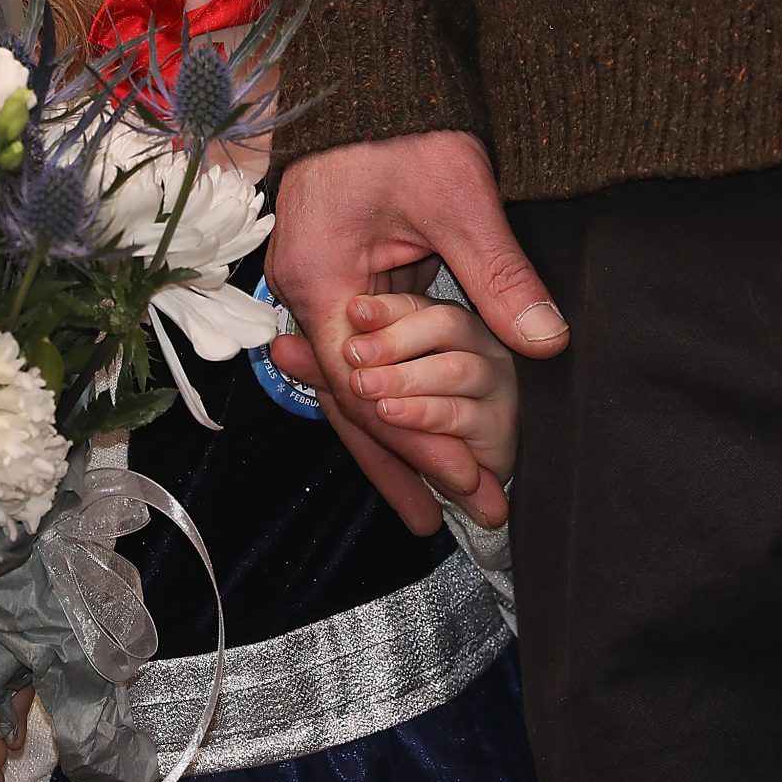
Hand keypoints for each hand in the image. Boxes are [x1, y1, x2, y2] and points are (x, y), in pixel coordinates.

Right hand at [266, 132, 565, 533]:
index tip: (468, 481)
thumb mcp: (457, 195)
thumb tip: (547, 342)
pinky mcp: (342, 280)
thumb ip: (496, 273)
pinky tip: (415, 431)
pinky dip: (391, 396)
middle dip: (401, 460)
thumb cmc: (405, 127)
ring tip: (430, 504)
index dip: (418, 436)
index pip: (368, 384)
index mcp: (323, 276)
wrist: (370, 79)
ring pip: (351, 384)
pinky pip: (363, 355)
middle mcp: (308, 292)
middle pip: (349, 399)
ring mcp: (320, 287)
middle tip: (452, 519)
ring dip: (391, 439)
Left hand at [345, 292, 518, 480]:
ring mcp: (493, 380)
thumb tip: (282, 349)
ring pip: (457, 368)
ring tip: (372, 392)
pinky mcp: (500, 423)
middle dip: (394, 343)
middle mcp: (475, 343)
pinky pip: (464, 412)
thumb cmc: (408, 415)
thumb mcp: (360, 384)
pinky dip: (427, 415)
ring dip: (408, 381)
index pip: (417, 303)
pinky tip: (397, 414)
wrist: (458, 479)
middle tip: (355, 358)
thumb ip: (327, 366)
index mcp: (442, 322)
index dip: (384, 309)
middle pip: (444, 324)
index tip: (353, 312)